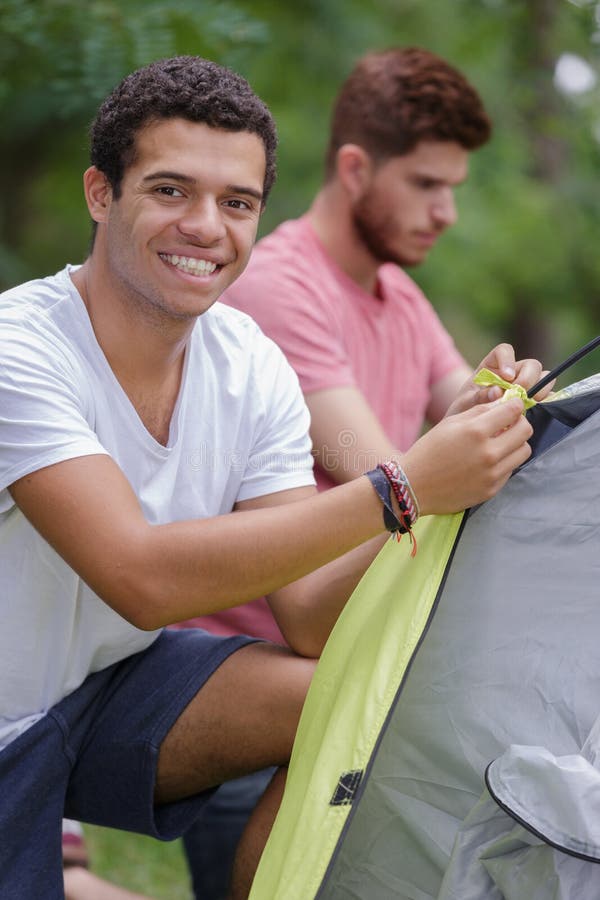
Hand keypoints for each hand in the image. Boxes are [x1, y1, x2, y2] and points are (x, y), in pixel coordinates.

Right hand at [401, 397, 531, 515]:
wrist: (413, 487)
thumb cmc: (428, 451)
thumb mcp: (450, 423)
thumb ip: (479, 411)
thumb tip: (504, 404)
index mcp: (476, 431)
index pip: (513, 410)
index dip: (514, 405)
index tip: (510, 406)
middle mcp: (488, 452)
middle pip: (525, 430)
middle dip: (519, 422)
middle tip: (508, 424)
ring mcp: (492, 473)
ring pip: (524, 451)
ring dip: (516, 443)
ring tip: (500, 443)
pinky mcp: (492, 489)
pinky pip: (511, 469)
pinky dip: (505, 461)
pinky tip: (488, 461)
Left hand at [446, 343, 554, 415]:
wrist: (469, 428)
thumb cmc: (464, 410)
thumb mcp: (466, 404)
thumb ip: (479, 397)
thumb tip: (497, 392)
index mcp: (492, 365)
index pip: (504, 351)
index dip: (508, 360)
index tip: (506, 377)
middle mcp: (512, 372)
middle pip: (531, 365)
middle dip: (528, 379)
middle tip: (519, 394)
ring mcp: (525, 385)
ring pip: (544, 378)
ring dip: (540, 390)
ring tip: (528, 405)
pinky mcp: (534, 399)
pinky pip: (548, 396)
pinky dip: (545, 402)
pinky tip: (534, 412)